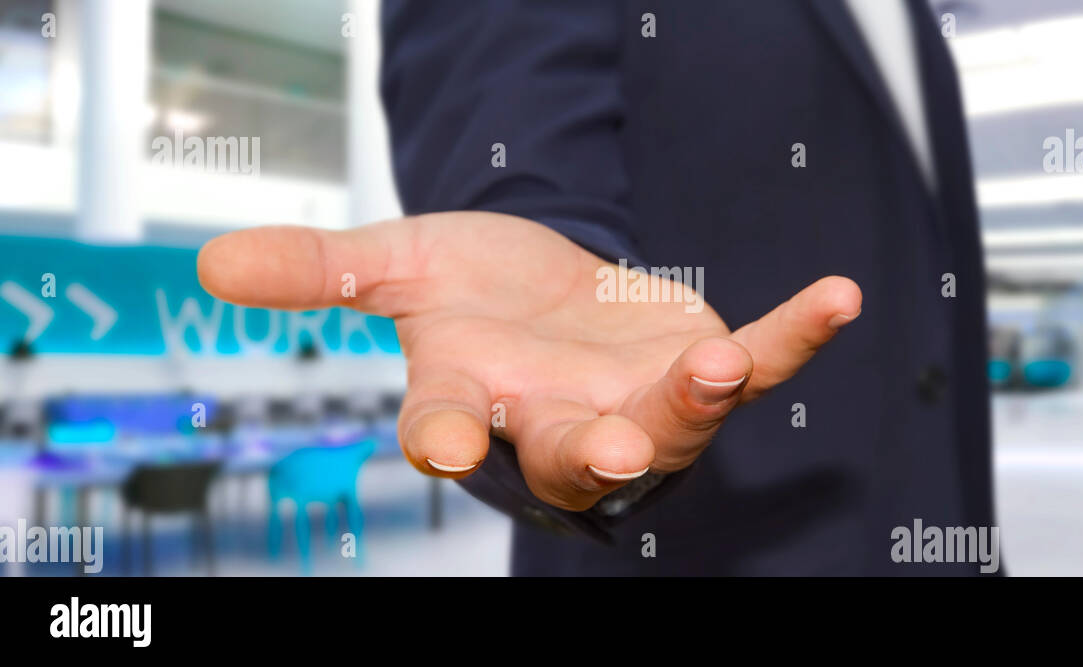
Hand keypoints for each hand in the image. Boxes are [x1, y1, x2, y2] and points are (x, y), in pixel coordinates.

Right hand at [197, 211, 860, 510]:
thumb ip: (322, 271)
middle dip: (589, 454)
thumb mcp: (397, 265)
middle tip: (604, 452)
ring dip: (696, 403)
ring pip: (668, 425)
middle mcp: (557, 419)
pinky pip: (757, 361)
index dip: (447, 440)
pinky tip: (837, 299)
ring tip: (724, 366)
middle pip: (572, 455)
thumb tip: (213, 263)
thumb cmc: (472, 293)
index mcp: (477, 401)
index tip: (440, 446)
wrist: (546, 289)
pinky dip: (795, 337)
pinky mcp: (697, 363)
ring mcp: (636, 403)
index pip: (453, 431)